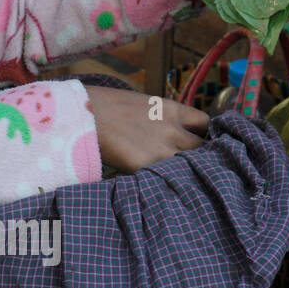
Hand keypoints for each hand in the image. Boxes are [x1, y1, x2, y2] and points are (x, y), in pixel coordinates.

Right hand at [86, 86, 208, 171]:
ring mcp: (160, 149)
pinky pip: (163, 178)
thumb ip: (162, 118)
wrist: (83, 113)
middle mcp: (172, 129)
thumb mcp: (142, 104)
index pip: (205, 123)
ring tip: (175, 177)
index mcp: (171, 109)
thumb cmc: (105, 105)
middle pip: (201, 148)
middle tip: (189, 164)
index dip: (203, 133)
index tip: (197, 141)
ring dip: (183, 172)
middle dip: (197, 155)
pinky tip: (156, 183)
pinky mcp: (144, 167)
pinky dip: (162, 181)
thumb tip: (172, 132)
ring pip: (187, 166)